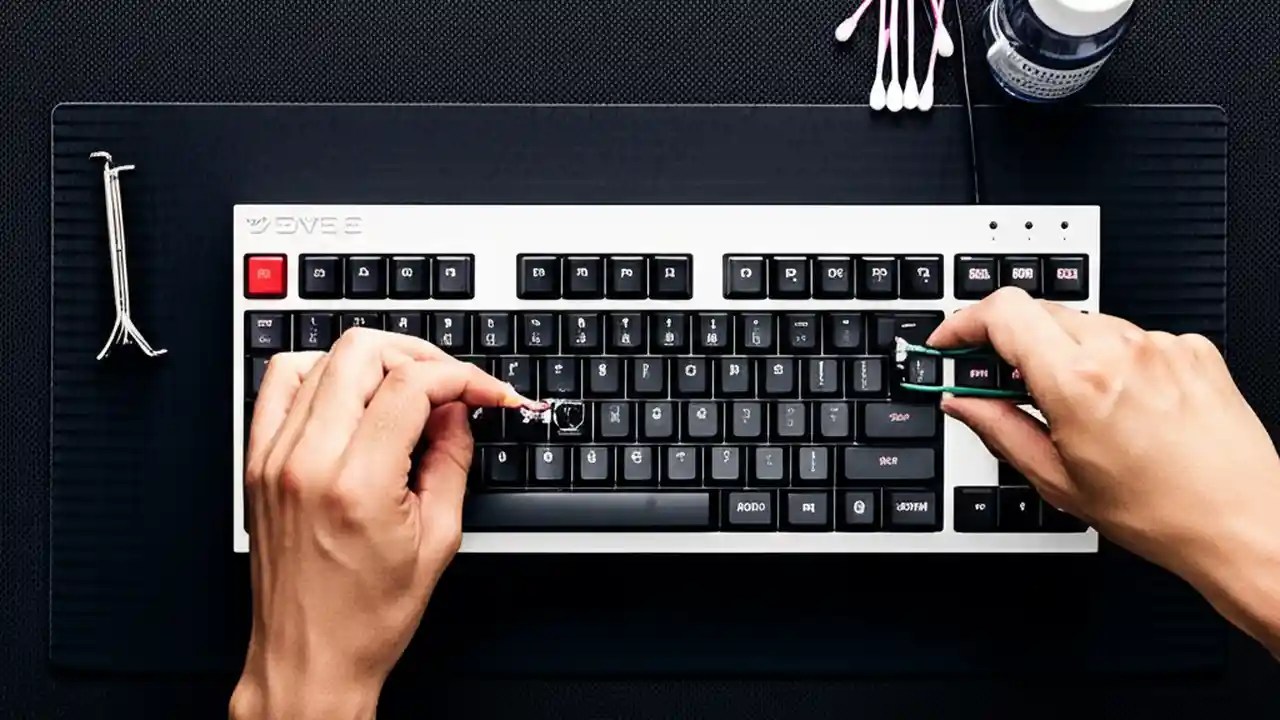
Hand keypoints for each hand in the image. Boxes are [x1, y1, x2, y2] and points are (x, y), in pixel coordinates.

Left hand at [230, 329, 532, 719]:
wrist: (309, 658)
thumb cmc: (367, 618)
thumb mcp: (438, 539)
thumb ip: (452, 461)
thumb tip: (458, 411)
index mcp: (356, 484)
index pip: (411, 385)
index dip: (461, 376)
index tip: (484, 390)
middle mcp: (307, 461)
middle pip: (363, 351)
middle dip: (419, 356)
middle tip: (448, 383)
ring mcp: (274, 457)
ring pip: (321, 356)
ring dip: (373, 361)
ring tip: (403, 388)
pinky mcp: (257, 461)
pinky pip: (279, 383)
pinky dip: (319, 372)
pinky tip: (348, 395)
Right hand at [931, 287, 1279, 653]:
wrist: (1244, 523)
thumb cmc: (1161, 512)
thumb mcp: (1057, 480)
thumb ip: (998, 429)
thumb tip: (962, 402)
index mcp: (1078, 382)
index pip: (1003, 314)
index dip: (964, 322)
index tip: (951, 341)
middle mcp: (1121, 350)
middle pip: (1041, 314)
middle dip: (1012, 343)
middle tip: (1003, 382)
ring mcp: (1161, 345)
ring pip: (1089, 325)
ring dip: (1067, 354)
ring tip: (1080, 410)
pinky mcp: (1193, 349)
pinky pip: (1135, 339)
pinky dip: (1117, 363)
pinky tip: (1127, 408)